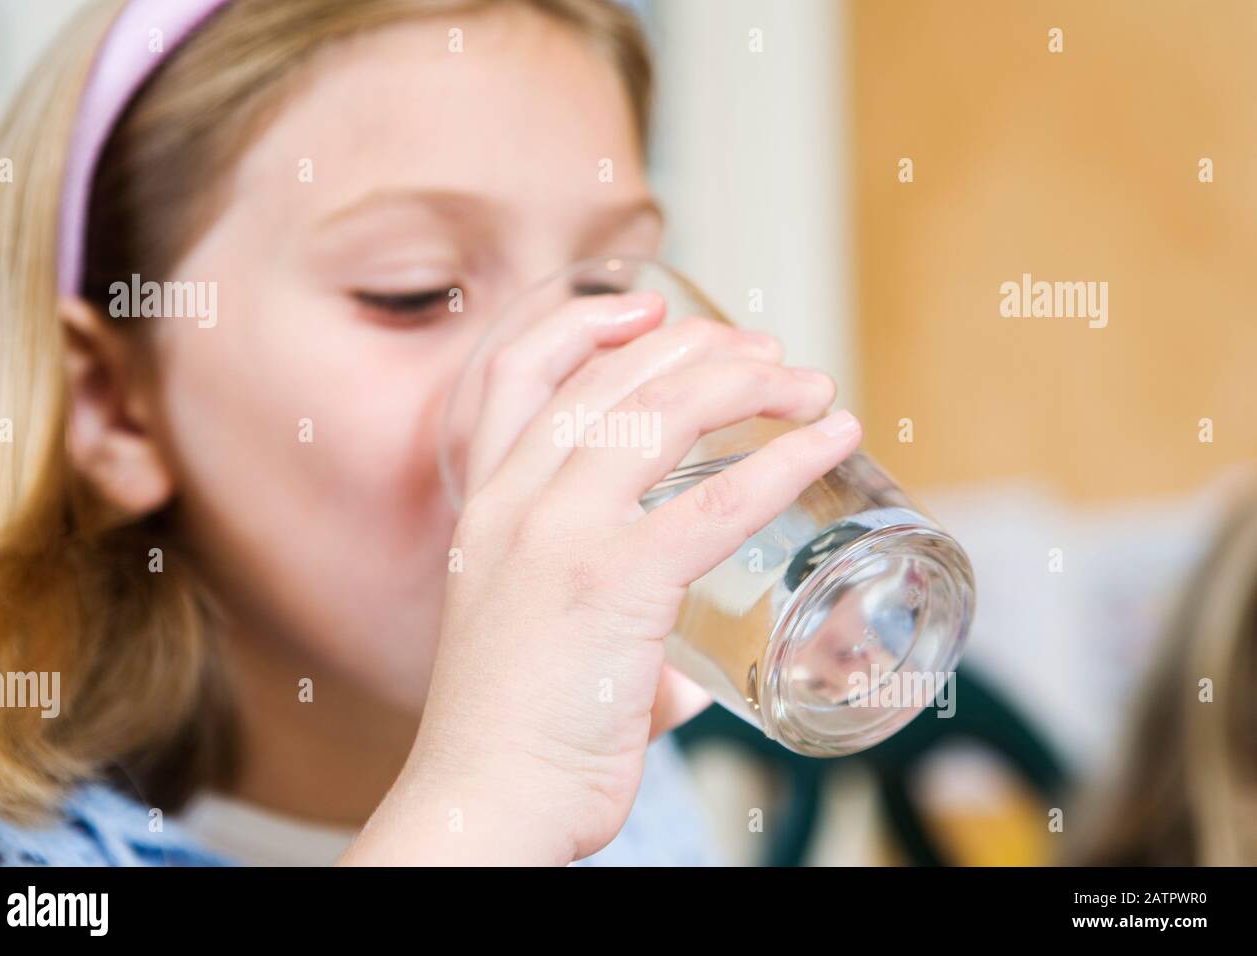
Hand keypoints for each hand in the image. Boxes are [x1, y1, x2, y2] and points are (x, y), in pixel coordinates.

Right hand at [343, 292, 860, 864]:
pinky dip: (786, 460)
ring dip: (748, 383)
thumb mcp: (533, 647)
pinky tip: (831, 439)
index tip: (649, 307)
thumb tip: (683, 674)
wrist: (481, 801)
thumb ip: (614, 641)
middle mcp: (514, 502)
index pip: (516, 373)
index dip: (585, 321)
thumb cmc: (512, 736)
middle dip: (701, 347)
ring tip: (807, 384)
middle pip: (613, 377)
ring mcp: (560, 536)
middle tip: (766, 356)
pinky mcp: (615, 582)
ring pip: (663, 413)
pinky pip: (718, 500)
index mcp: (483, 506)